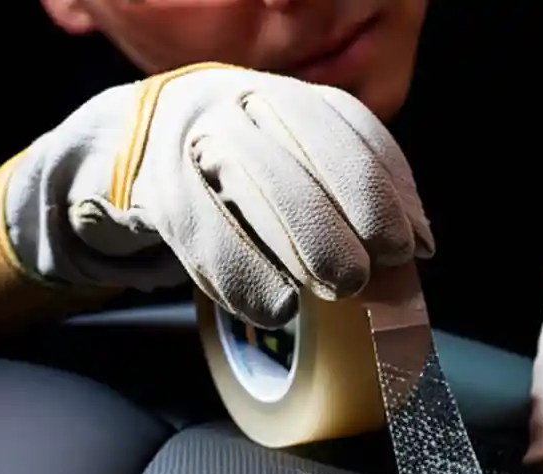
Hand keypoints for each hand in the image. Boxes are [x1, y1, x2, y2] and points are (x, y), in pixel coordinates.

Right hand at [5, 62, 432, 326]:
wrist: (124, 152)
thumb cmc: (232, 173)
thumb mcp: (291, 164)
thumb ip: (349, 193)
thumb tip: (417, 244)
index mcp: (286, 97)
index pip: (347, 127)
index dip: (387, 187)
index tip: (412, 245)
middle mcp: (238, 103)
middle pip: (299, 152)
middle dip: (343, 217)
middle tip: (368, 274)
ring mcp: (191, 138)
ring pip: (251, 181)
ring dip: (301, 242)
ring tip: (335, 291)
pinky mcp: (153, 186)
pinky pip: (202, 230)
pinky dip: (245, 275)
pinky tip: (278, 307)